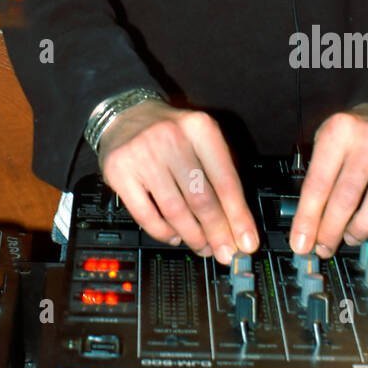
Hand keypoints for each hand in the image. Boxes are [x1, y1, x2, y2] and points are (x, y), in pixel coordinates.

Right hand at [98, 101, 258, 262]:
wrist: (126, 115)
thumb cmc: (170, 132)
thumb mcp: (202, 139)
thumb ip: (221, 175)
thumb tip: (237, 224)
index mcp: (200, 128)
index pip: (225, 181)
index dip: (238, 217)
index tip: (247, 242)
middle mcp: (171, 137)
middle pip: (202, 199)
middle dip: (218, 233)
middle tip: (225, 252)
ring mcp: (143, 154)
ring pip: (175, 210)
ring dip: (193, 236)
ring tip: (202, 246)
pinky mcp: (120, 171)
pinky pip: (147, 215)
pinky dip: (164, 233)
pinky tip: (174, 235)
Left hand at [289, 108, 367, 257]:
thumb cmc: (352, 136)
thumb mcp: (326, 142)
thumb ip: (316, 178)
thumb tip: (306, 227)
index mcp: (339, 131)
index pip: (318, 182)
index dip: (308, 218)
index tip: (301, 243)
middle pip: (347, 196)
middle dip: (332, 229)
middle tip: (324, 248)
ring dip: (361, 228)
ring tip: (350, 236)